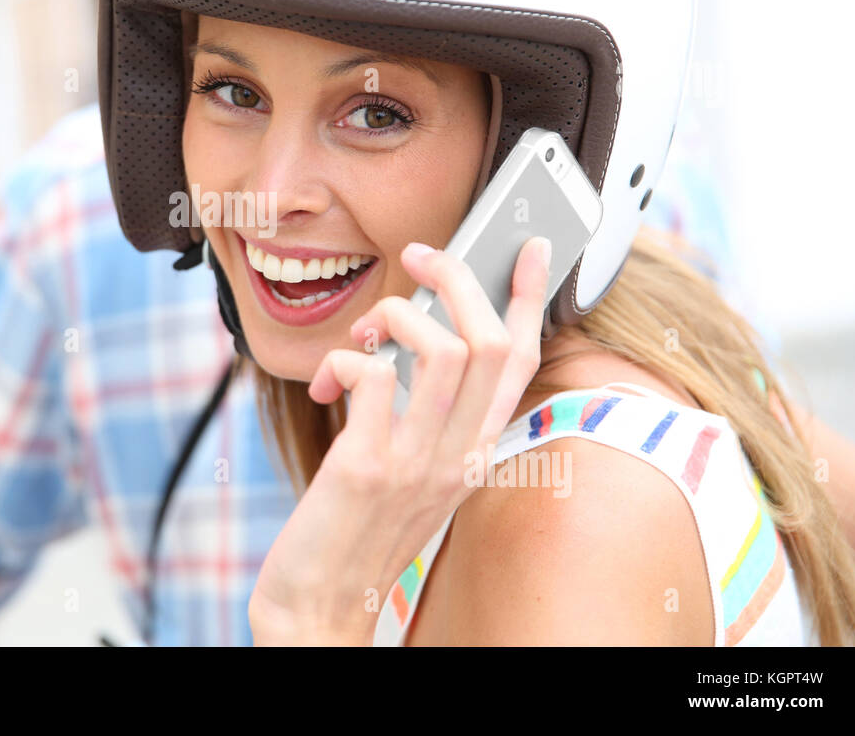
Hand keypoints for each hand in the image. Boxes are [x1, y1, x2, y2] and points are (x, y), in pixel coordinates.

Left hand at [248, 236, 552, 645]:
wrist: (322, 605)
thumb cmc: (360, 531)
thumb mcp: (417, 475)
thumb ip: (429, 418)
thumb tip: (415, 344)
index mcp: (475, 453)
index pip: (522, 364)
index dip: (532, 299)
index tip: (532, 249)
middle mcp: (459, 456)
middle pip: (491, 341)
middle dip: (459, 279)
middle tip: (418, 260)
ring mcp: (417, 462)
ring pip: (444, 349)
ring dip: (398, 315)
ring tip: (367, 334)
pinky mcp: (367, 466)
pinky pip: (375, 377)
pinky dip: (346, 360)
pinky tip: (326, 385)